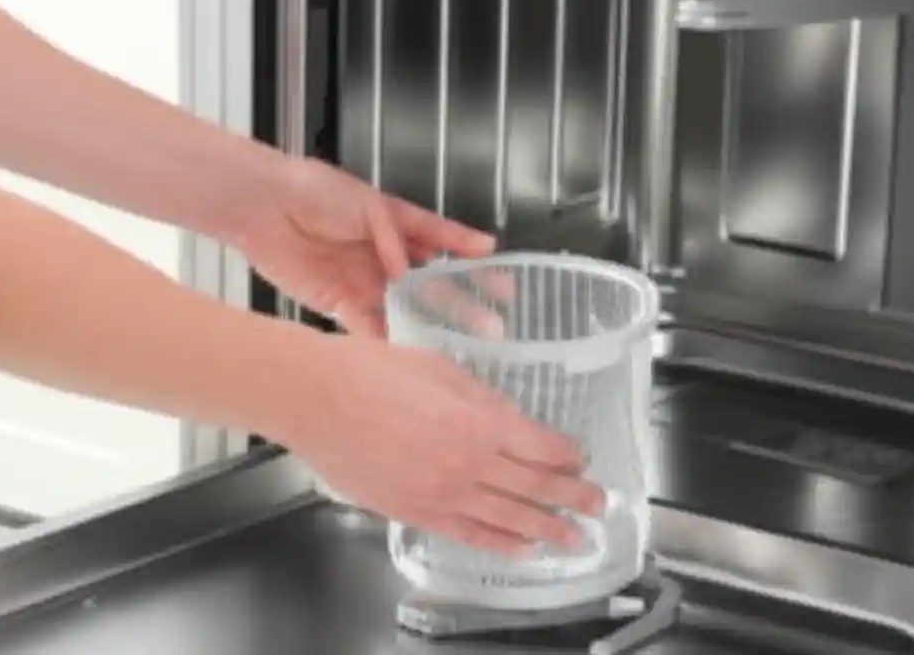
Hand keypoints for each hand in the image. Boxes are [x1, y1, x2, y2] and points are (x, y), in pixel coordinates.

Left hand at [228, 158, 495, 336]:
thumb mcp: (368, 204)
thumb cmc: (314, 191)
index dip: (467, 249)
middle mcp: (384, 256)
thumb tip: (407, 271)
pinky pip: (369, 326)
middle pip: (429, 283)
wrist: (265, 207)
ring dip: (431, 327)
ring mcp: (364, 281)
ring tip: (460, 345)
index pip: (440, 238)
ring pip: (406, 309)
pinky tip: (409, 355)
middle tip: (490, 322)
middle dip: (460, 302)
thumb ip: (394, 238)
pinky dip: (387, 340)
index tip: (496, 261)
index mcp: (395, 223)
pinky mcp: (339, 302)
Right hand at [288, 336, 605, 553]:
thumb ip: (478, 396)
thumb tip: (505, 415)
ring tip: (577, 538)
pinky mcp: (415, 512)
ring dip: (549, 528)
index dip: (568, 457)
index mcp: (478, 420)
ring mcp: (442, 492)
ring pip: (510, 517)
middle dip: (574, 498)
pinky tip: (523, 547)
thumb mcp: (438, 367)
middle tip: (599, 506)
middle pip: (536, 486)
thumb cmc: (367, 371)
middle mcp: (468, 462)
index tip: (582, 460)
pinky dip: (500, 542)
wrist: (314, 397)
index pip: (542, 447)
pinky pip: (469, 534)